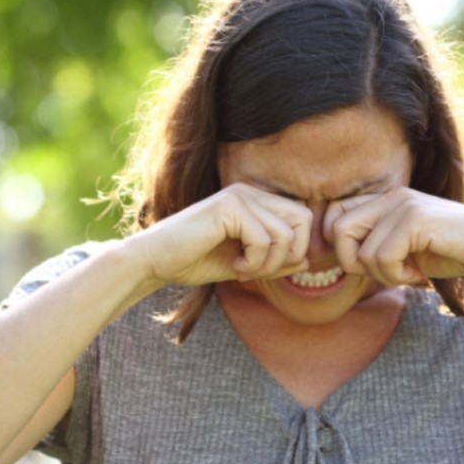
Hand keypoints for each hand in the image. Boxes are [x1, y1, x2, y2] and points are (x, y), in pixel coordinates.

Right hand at [128, 183, 312, 286]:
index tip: (266, 269)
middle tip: (259, 271)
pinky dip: (254, 262)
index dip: (294, 250)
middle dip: (289, 255)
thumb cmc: (194, 261)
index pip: (302, 219)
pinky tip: (233, 266)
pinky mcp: (228, 207)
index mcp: (254, 200)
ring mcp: (239, 196)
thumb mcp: (244, 265)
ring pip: (285, 233)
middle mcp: (249, 192)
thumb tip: (308, 261)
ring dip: (268, 263)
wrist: (155, 261)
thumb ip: (275, 261)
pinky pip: (263, 240)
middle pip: (303, 220)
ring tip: (243, 270)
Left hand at [323, 187, 463, 285]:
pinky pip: (383, 257)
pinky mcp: (415, 220)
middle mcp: (390, 197)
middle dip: (352, 262)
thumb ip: (370, 245)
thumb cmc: (448, 252)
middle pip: (337, 230)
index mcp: (383, 200)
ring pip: (361, 250)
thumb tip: (331, 259)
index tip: (362, 266)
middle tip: (383, 272)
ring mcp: (403, 205)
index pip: (333, 216)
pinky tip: (417, 273)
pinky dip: (396, 275)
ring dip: (381, 274)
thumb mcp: (401, 248)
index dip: (338, 246)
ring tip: (407, 272)